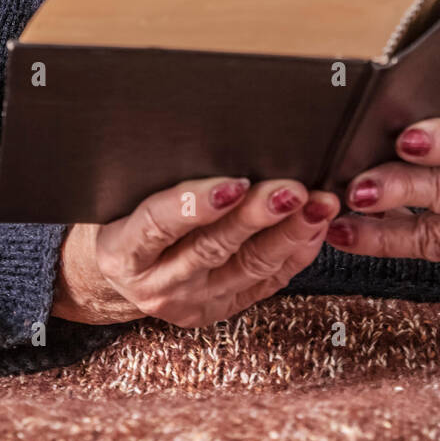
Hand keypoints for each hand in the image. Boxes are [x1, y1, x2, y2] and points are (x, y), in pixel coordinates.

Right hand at [52, 177, 339, 326]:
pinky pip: (265, 283)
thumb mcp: (127, 194)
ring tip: (318, 205)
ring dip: (289, 234)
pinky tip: (314, 227)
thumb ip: (163, 175)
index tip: (234, 183)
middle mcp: (156, 284)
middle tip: (292, 189)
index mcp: (123, 250)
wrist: (122, 268)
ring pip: (248, 268)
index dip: (196, 204)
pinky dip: (294, 253)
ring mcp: (191, 302)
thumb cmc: (125, 215)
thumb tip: (213, 130)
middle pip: (212, 247)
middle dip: (258, 216)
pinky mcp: (221, 310)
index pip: (158, 225)